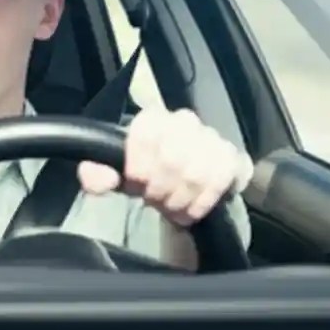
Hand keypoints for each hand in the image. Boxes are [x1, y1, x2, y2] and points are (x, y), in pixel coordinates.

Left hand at [77, 106, 252, 225]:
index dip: (138, 168)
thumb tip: (102, 180)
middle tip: (153, 202)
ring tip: (171, 209)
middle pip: (173, 159)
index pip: (146, 136)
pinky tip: (193, 209)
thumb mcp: (110, 173)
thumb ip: (96, 174)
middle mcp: (185, 122)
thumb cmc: (139, 173)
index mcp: (152, 119)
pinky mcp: (234, 159)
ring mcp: (213, 139)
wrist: (171, 181)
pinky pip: (226, 179)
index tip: (134, 187)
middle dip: (159, 189)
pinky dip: (206, 201)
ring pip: (199, 173)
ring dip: (181, 199)